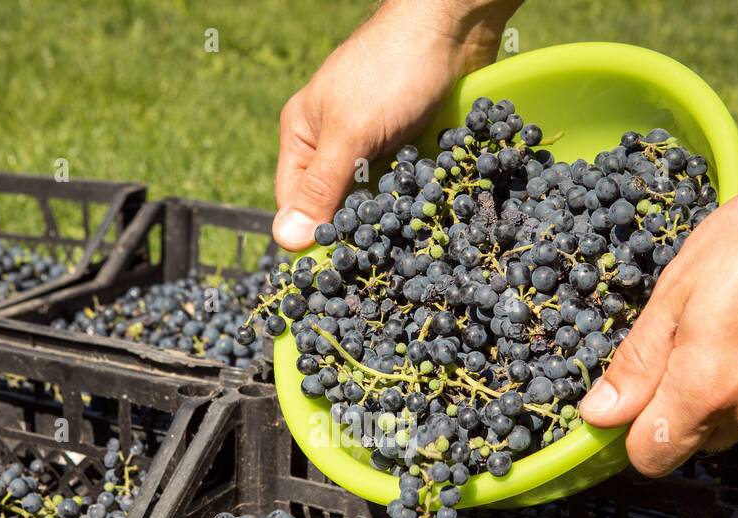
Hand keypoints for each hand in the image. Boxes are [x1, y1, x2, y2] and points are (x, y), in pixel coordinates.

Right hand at [273, 0, 517, 249]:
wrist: (452, 25)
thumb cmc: (390, 70)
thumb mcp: (350, 134)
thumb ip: (321, 188)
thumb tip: (285, 240)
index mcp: (304, 136)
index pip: (295, 203)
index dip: (312, 236)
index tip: (336, 271)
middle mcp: (334, 143)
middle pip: (335, 205)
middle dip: (355, 231)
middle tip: (376, 260)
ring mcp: (374, 142)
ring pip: (374, 198)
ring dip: (389, 218)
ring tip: (405, 243)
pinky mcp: (410, 142)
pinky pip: (407, 184)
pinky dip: (416, 199)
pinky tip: (428, 215)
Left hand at [577, 165, 737, 476]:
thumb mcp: (679, 289)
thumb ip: (637, 362)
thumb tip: (599, 414)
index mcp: (705, 390)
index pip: (650, 456)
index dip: (633, 431)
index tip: (634, 396)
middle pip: (693, 441)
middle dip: (682, 403)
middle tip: (696, 336)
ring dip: (728, 392)